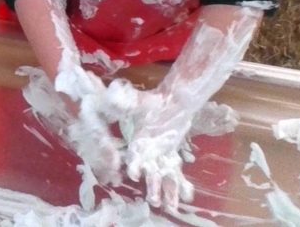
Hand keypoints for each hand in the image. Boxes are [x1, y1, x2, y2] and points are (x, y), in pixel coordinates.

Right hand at [122, 89, 193, 211]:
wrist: (171, 103)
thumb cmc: (152, 103)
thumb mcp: (138, 102)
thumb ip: (123, 100)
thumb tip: (112, 92)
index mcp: (137, 143)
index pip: (133, 157)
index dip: (133, 166)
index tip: (134, 175)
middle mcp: (147, 154)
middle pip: (149, 174)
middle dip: (152, 187)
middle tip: (154, 200)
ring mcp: (160, 158)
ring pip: (163, 178)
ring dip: (166, 193)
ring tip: (171, 207)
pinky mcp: (171, 158)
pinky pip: (175, 174)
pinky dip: (181, 186)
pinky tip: (188, 196)